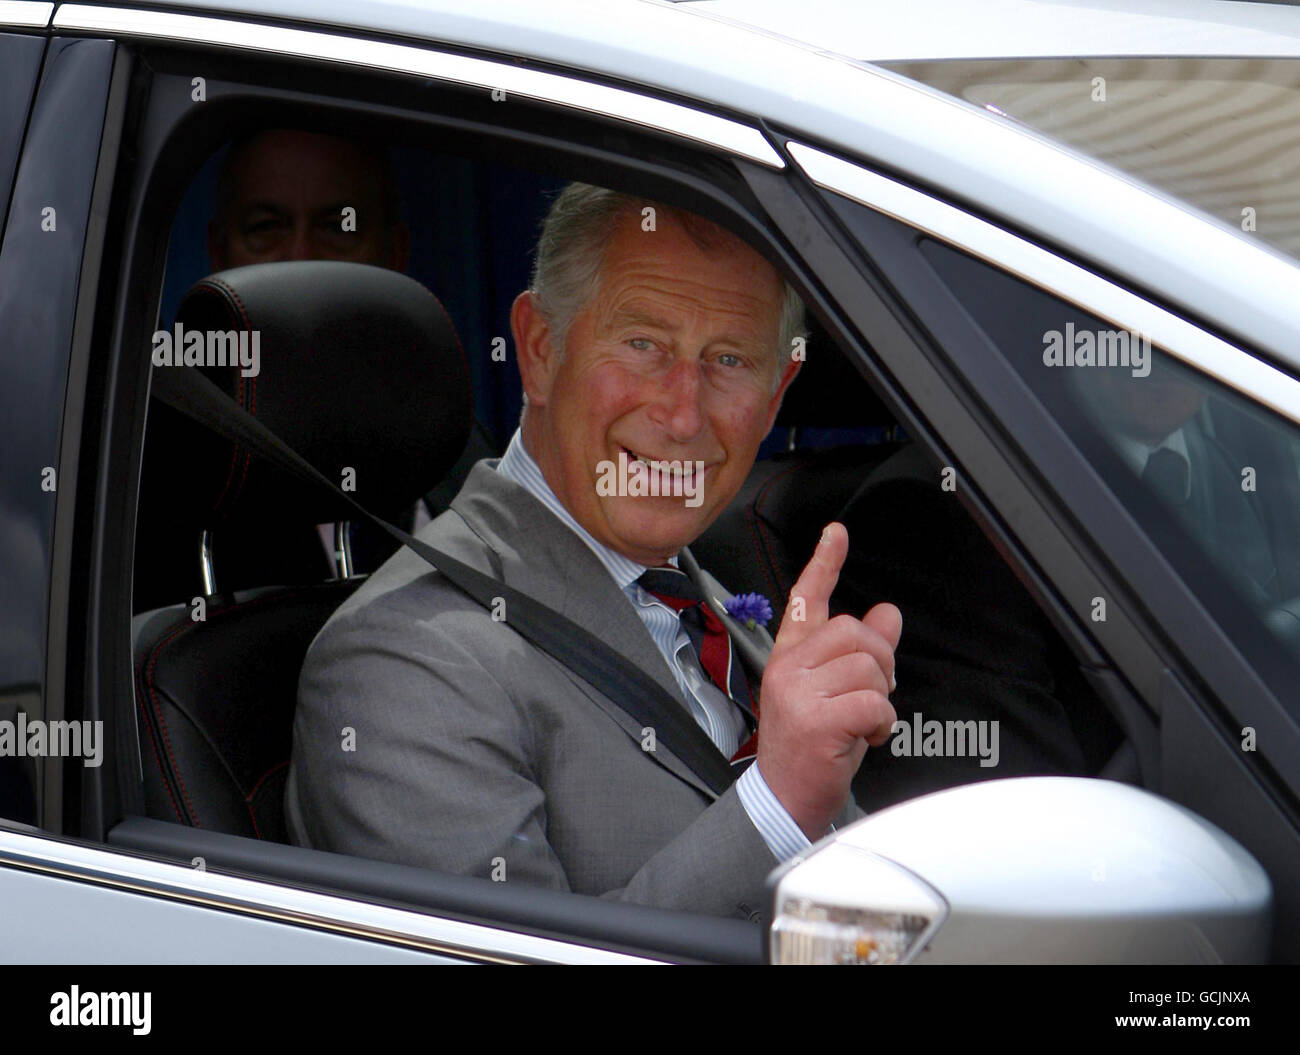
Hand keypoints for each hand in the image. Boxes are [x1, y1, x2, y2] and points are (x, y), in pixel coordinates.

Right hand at [757, 522, 900, 840]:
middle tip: (871, 696)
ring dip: (881, 699)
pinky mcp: (816, 720)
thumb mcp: (834, 694)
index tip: (836, 533)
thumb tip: (887, 615)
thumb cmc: (810, 748)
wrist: (784, 799)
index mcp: (790, 655)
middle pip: (855, 632)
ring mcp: (798, 692)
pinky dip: (881, 724)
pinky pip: (873, 703)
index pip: (806, 599)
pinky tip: (863, 738)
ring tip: (861, 723)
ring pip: (869, 668)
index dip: (824, 563)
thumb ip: (858, 654)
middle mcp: (788, 667)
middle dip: (880, 662)